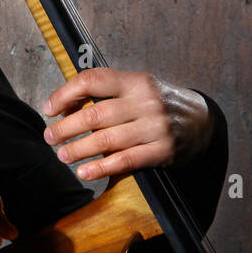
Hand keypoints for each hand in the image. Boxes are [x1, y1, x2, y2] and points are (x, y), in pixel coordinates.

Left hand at [41, 68, 213, 181]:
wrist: (202, 120)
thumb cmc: (157, 104)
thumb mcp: (136, 88)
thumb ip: (106, 94)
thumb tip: (64, 108)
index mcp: (135, 81)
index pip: (93, 80)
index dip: (65, 94)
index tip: (49, 109)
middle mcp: (145, 102)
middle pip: (94, 115)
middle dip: (65, 128)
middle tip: (50, 137)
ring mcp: (155, 127)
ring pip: (106, 140)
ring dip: (78, 150)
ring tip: (63, 155)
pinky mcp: (162, 151)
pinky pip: (125, 161)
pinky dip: (101, 168)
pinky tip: (84, 172)